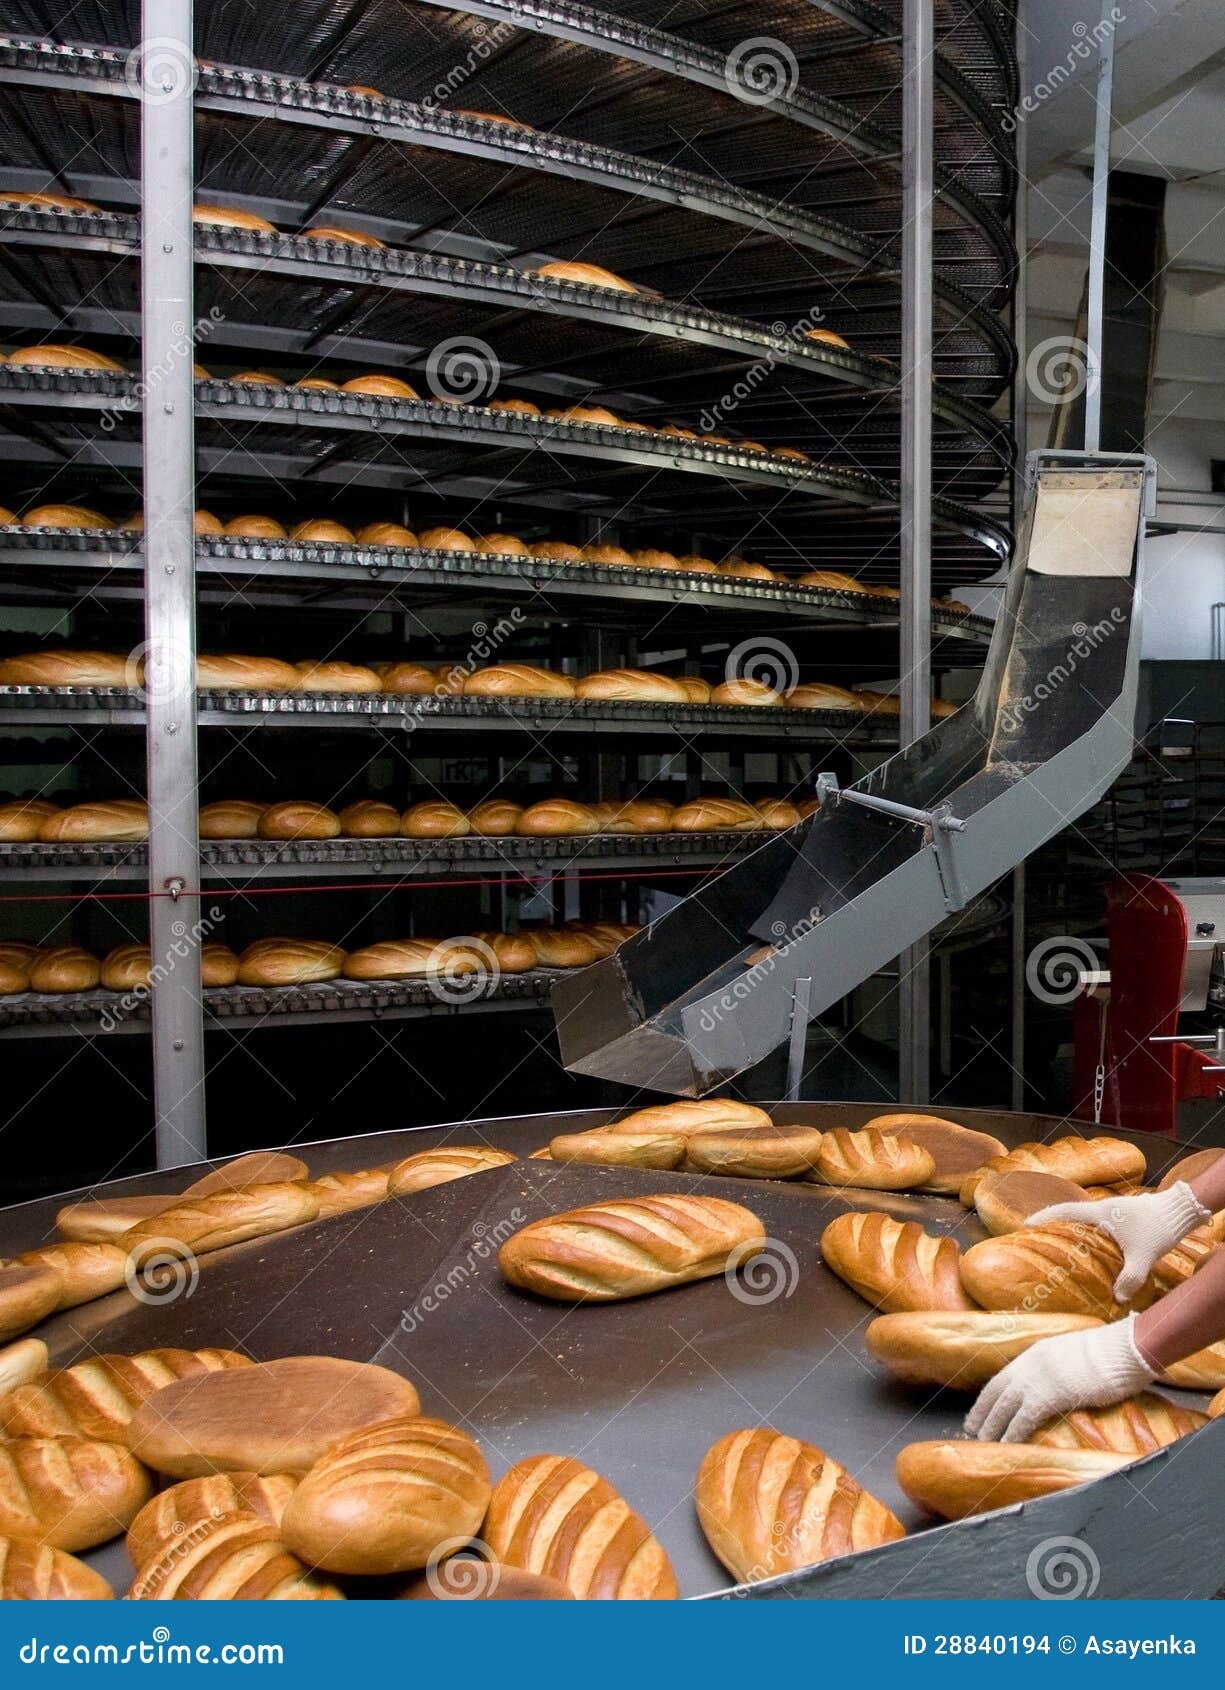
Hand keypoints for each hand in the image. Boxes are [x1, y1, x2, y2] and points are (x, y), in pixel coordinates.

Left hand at [964, 1316, 1155, 1441]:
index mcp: (1035, 1353)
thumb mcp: (1075, 1356)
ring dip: (993, 1426)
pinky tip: (1006, 1444)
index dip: (989, 1396)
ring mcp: (1037, 1380)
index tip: (978, 1410)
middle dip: (983, 1412)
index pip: (1003, 1377)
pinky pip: (1023, 1419)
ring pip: (1005, 1407)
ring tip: (984, 1441)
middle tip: (971, 1429)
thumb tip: (1060, 1383)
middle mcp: (1029, 1364)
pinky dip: (1013, 1433)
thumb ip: (1060, 1369)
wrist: (1122, 1349)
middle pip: (997, 1392)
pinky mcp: (1049, 1396)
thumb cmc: (1110, 1354)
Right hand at [1027, 1181, 1210, 1301]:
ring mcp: (1113, 1211)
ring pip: (1084, 1217)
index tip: (1026, 1224)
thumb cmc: (1158, 1229)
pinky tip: (1089, 1244)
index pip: (1065, 1211)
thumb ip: (1129, 1278)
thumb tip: (1117, 1299)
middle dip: (1052, 1222)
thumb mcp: (1143, 1257)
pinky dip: (1086, 1230)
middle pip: (1070, 1212)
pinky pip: (1096, 1223)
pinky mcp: (1123, 1217)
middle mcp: (1103, 1209)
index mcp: (1100, 1214)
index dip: (1044, 1217)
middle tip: (1036, 1235)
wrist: (1180, 1211)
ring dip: (1069, 1225)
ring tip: (1057, 1240)